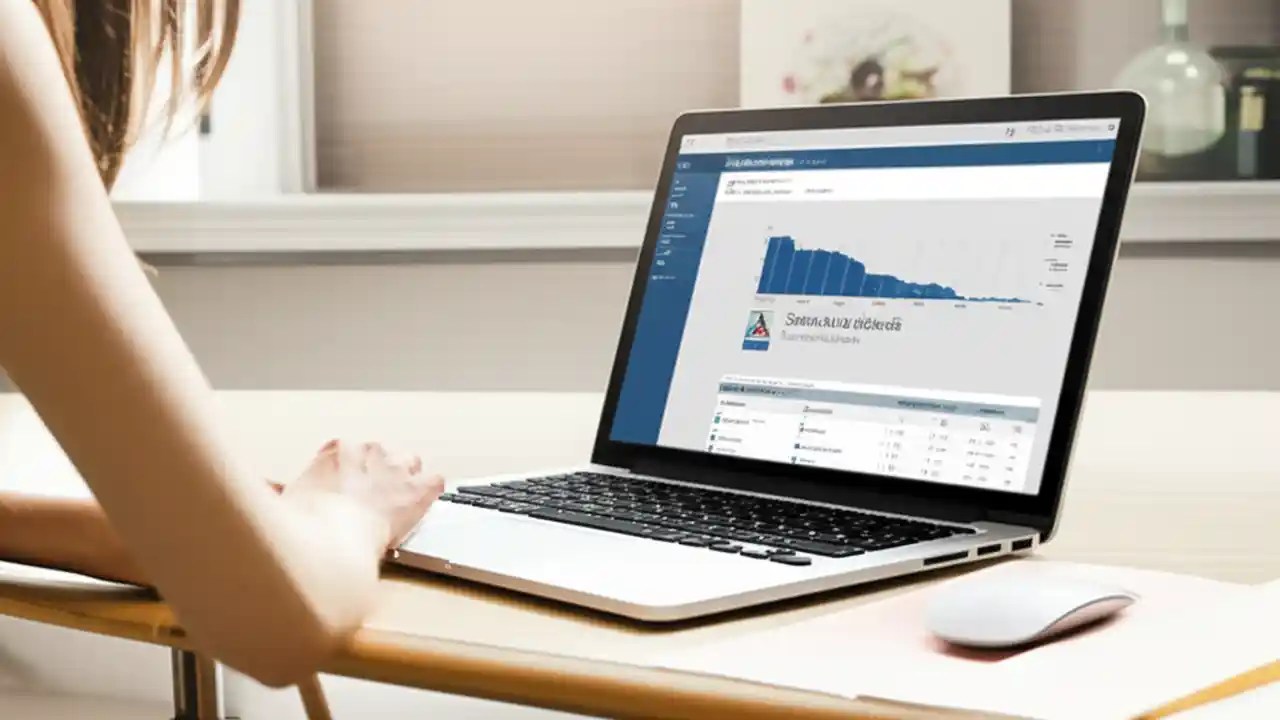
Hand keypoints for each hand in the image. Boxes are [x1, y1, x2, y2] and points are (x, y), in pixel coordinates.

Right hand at [283, 439, 444, 550]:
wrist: (330, 537)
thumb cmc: (304, 523)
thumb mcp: (283, 502)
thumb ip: (281, 492)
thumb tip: (266, 490)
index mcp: (336, 452)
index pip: (346, 451)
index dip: (347, 472)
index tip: (343, 489)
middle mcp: (368, 451)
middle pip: (380, 455)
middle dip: (377, 474)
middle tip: (369, 501)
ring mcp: (395, 467)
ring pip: (409, 463)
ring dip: (405, 479)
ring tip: (398, 502)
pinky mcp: (417, 488)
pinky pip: (434, 481)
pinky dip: (430, 494)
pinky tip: (423, 506)